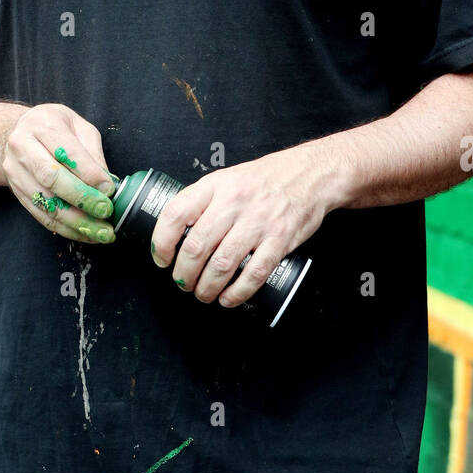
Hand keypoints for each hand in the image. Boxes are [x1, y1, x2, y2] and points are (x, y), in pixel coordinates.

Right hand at [1, 103, 116, 244]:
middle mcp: (23, 147)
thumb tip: (107, 182)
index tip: (109, 189)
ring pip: (45, 202)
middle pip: (52, 178)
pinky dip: (64, 228)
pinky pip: (41, 215)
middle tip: (105, 211)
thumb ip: (92, 152)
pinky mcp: (17, 192)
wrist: (16, 133)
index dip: (89, 174)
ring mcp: (16, 171)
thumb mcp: (77, 126)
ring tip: (100, 230)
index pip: (66, 152)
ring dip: (76, 221)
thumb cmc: (52, 127)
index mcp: (41, 125)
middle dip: (82, 199)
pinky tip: (84, 233)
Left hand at [149, 145, 335, 307]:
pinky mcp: (280, 239)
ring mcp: (258, 222)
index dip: (162, 242)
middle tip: (183, 282)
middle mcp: (234, 202)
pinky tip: (228, 298)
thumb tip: (178, 234)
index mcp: (216, 185)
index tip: (161, 259)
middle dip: (184, 273)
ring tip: (203, 293)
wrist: (311, 174)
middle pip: (197, 246)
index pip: (176, 213)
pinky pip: (254, 273)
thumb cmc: (266, 179)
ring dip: (206, 287)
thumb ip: (205, 202)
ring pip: (222, 264)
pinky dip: (237, 292)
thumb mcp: (228, 178)